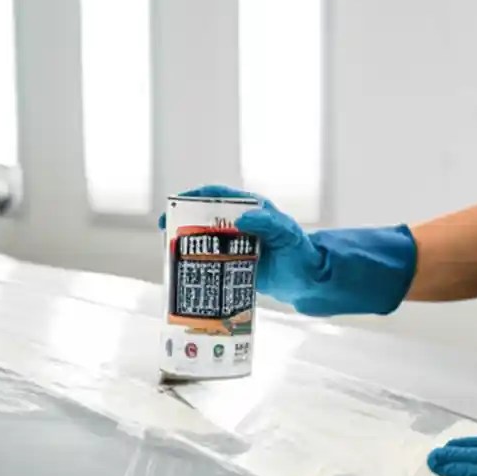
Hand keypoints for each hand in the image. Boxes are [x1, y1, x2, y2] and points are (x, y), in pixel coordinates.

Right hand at [162, 185, 416, 315]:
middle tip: (166, 234)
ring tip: (170, 255)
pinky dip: (196, 267)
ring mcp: (234, 245)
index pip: (214, 195)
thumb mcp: (287, 234)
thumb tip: (242, 217)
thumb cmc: (301, 252)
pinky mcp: (233, 265)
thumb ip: (268, 223)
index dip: (191, 197)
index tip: (174, 206)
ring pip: (203, 241)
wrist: (310, 280)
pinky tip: (184, 275)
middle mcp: (238, 224)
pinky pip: (210, 262)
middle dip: (182, 222)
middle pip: (203, 217)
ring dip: (186, 246)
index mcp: (250, 209)